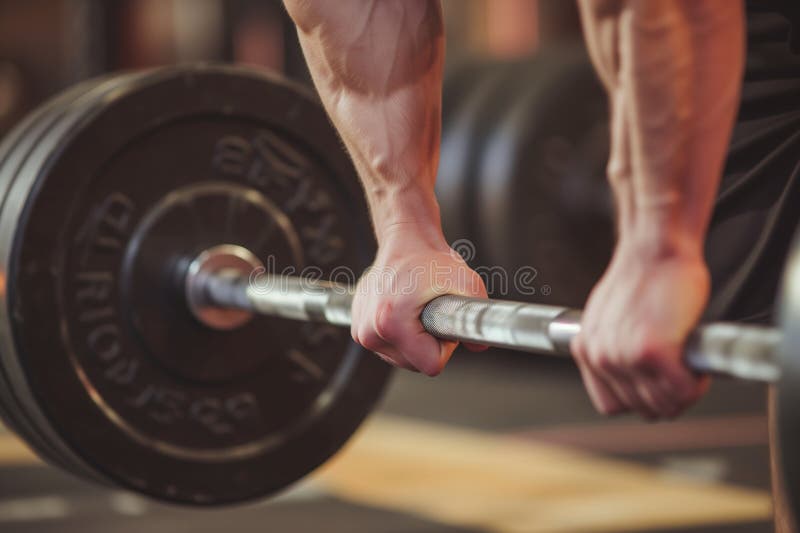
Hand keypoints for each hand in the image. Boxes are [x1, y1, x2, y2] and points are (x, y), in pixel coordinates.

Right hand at [351, 224, 486, 374]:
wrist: (406, 240)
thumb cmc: (430, 259)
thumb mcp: (466, 284)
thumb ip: (478, 318)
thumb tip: (479, 347)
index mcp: (391, 323)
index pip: (430, 364)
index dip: (446, 345)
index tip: (442, 319)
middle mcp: (369, 331)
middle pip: (414, 364)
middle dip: (428, 344)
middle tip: (431, 311)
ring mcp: (361, 330)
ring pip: (401, 358)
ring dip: (414, 341)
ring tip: (416, 309)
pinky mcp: (357, 327)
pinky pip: (388, 347)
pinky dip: (400, 335)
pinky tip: (403, 310)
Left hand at [570, 242, 710, 418]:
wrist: (655, 248)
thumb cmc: (642, 277)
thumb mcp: (609, 317)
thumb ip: (612, 347)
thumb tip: (630, 376)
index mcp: (586, 349)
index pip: (611, 405)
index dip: (640, 398)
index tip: (657, 385)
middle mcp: (600, 356)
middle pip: (641, 409)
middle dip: (667, 395)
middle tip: (682, 372)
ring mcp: (624, 356)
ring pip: (664, 405)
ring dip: (684, 391)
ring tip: (689, 364)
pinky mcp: (652, 352)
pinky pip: (684, 391)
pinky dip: (698, 382)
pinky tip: (696, 361)